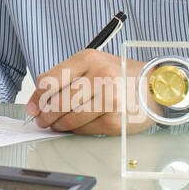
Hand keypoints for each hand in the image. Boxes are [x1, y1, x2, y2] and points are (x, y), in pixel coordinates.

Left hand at [26, 49, 155, 134]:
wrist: (155, 87)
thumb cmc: (119, 75)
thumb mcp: (93, 65)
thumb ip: (66, 78)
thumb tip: (37, 103)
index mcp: (89, 58)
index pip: (50, 80)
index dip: (37, 98)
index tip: (33, 108)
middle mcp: (100, 76)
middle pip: (58, 101)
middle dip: (45, 115)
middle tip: (42, 121)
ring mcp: (110, 99)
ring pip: (70, 118)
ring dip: (58, 125)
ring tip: (56, 125)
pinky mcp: (116, 120)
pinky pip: (85, 129)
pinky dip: (76, 131)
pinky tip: (76, 127)